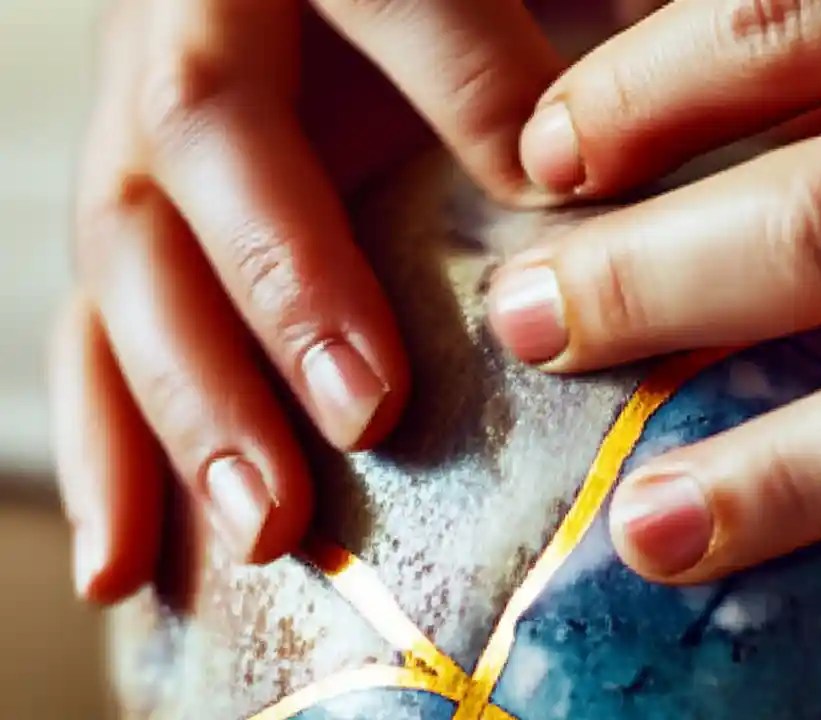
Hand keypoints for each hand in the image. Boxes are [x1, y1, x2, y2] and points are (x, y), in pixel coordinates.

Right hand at [48, 0, 606, 603]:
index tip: (546, 186)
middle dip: (285, 284)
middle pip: (211, 139)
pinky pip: (89, 334)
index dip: (456, 84)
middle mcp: (191, 31)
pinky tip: (119, 564)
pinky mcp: (126, 221)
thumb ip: (495, 39)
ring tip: (266, 527)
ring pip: (130, 260)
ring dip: (192, 402)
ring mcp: (137, 133)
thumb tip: (558, 169)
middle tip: (366, 411)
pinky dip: (106, 449)